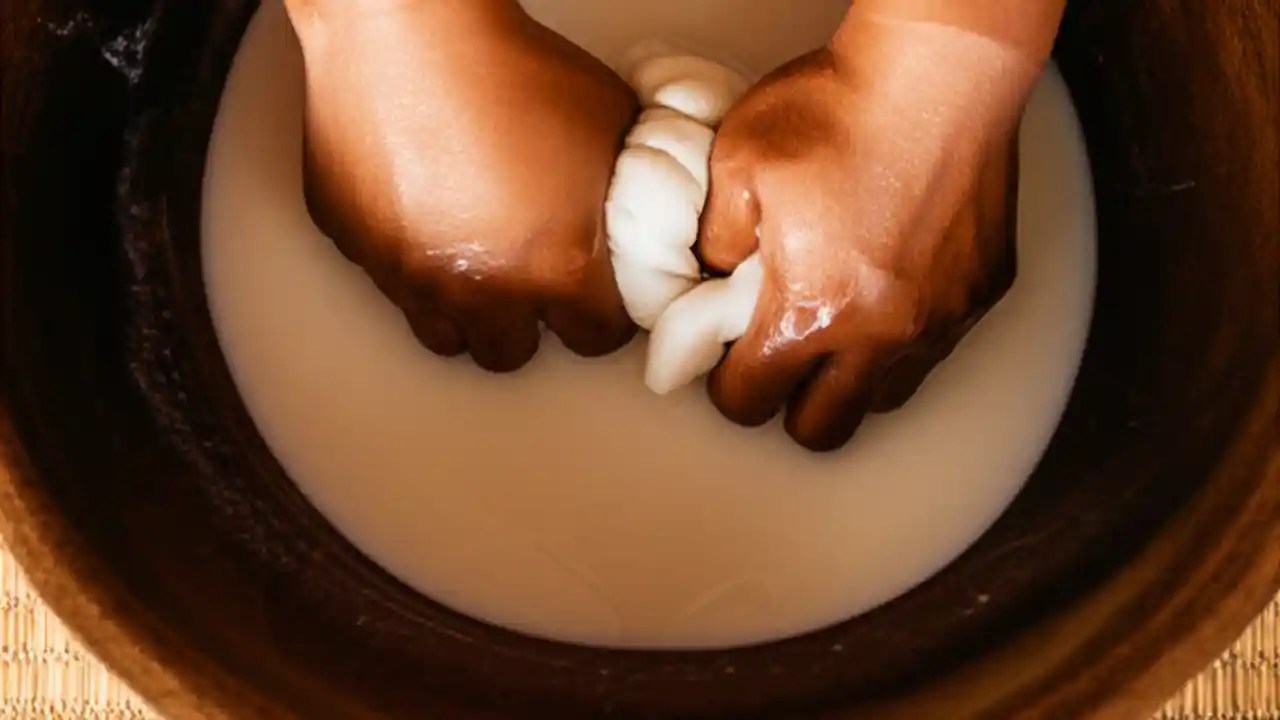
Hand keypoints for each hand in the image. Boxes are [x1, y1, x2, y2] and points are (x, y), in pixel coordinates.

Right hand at [285, 0, 637, 370]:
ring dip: (467, 311)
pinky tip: (427, 217)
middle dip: (529, 320)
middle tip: (533, 276)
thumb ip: (631, 200)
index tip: (596, 296)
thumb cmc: (513, 69)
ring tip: (478, 262)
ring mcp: (412, 277)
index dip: (601, 313)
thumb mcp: (613, 129)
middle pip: (514, 351)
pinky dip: (412, 265)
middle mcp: (484, 290)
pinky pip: (391, 282)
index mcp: (559, 269)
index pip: (597, 338)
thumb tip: (649, 227)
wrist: (414, 31)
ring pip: (446, 336)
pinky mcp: (359, 250)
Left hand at [697, 17, 1040, 450]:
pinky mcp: (982, 293)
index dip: (728, 385)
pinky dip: (905, 338)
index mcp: (812, 310)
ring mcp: (942, 319)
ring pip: (886, 398)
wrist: (939, 68)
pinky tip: (887, 285)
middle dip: (789, 403)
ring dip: (849, 379)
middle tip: (776, 356)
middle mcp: (883, 334)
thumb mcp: (736, 166)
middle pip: (823, 430)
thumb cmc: (840, 109)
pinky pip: (937, 348)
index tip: (726, 359)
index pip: (752, 401)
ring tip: (834, 321)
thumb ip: (713, 242)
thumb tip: (714, 283)